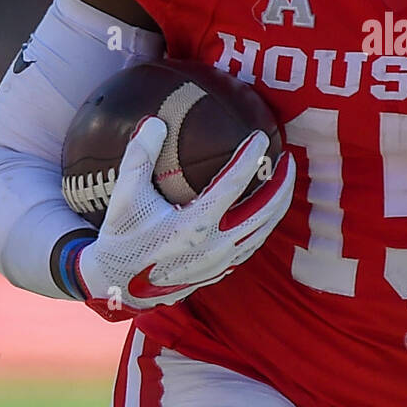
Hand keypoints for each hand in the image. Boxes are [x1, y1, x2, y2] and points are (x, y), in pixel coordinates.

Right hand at [74, 115, 294, 318]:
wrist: (118, 285)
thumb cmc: (122, 238)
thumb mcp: (124, 197)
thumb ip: (139, 157)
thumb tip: (155, 121)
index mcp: (193, 226)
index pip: (232, 185)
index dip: (249, 159)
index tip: (260, 136)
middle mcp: (214, 245)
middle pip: (264, 211)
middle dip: (281, 183)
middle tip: (287, 157)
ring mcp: (221, 261)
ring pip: (264, 230)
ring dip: (279, 203)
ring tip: (283, 178)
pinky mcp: (221, 270)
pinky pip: (253, 243)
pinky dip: (266, 222)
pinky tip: (267, 207)